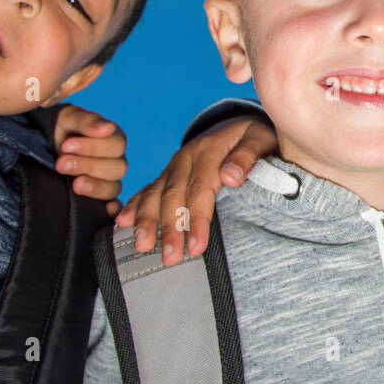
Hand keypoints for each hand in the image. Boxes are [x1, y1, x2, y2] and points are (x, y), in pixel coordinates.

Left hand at [54, 104, 126, 216]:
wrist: (39, 145)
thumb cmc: (59, 129)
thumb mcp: (69, 118)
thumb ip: (88, 121)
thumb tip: (108, 128)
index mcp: (112, 139)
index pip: (116, 145)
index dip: (92, 147)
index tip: (66, 146)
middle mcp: (114, 161)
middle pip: (117, 168)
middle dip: (88, 165)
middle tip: (61, 164)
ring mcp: (107, 181)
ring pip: (114, 187)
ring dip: (95, 186)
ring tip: (74, 185)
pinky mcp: (99, 198)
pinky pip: (113, 205)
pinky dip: (111, 208)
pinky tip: (105, 210)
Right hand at [117, 117, 277, 265]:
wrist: (238, 126)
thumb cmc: (255, 138)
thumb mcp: (261, 139)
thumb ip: (248, 156)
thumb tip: (230, 177)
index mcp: (210, 150)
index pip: (201, 188)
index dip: (197, 218)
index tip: (196, 246)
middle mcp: (187, 157)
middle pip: (174, 195)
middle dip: (170, 228)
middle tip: (170, 258)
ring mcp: (174, 166)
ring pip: (155, 193)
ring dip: (147, 220)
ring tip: (142, 246)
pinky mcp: (168, 174)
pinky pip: (147, 189)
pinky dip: (134, 205)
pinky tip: (122, 223)